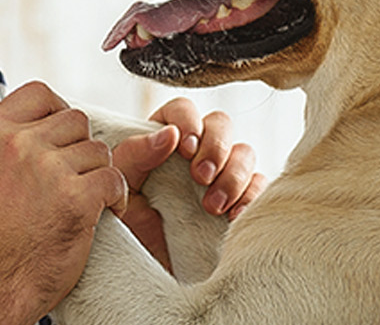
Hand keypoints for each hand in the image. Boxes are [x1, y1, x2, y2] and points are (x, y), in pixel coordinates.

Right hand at [0, 81, 124, 324]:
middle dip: (81, 149)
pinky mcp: (76, 197)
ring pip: (99, 151)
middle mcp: (17, 145)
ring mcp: (47, 169)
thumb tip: (50, 116)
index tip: (60, 139)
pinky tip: (99, 213)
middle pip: (77, 120)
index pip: (40, 93)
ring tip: (80, 201)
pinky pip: (115, 179)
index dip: (58, 112)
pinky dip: (116, 198)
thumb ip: (12, 142)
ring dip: (98, 175)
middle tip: (70, 180)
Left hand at [109, 98, 268, 271]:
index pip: (182, 110)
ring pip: (244, 152)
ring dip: (233, 175)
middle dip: (215, 146)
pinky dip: (252, 197)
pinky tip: (233, 216)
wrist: (139, 269)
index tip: (184, 146)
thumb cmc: (125, 224)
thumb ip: (135, 154)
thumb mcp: (120, 186)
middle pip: (220, 123)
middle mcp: (196, 152)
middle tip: (200, 177)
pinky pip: (259, 187)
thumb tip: (169, 133)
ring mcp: (221, 175)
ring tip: (212, 206)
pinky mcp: (238, 202)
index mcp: (163, 140)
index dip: (188, 120)